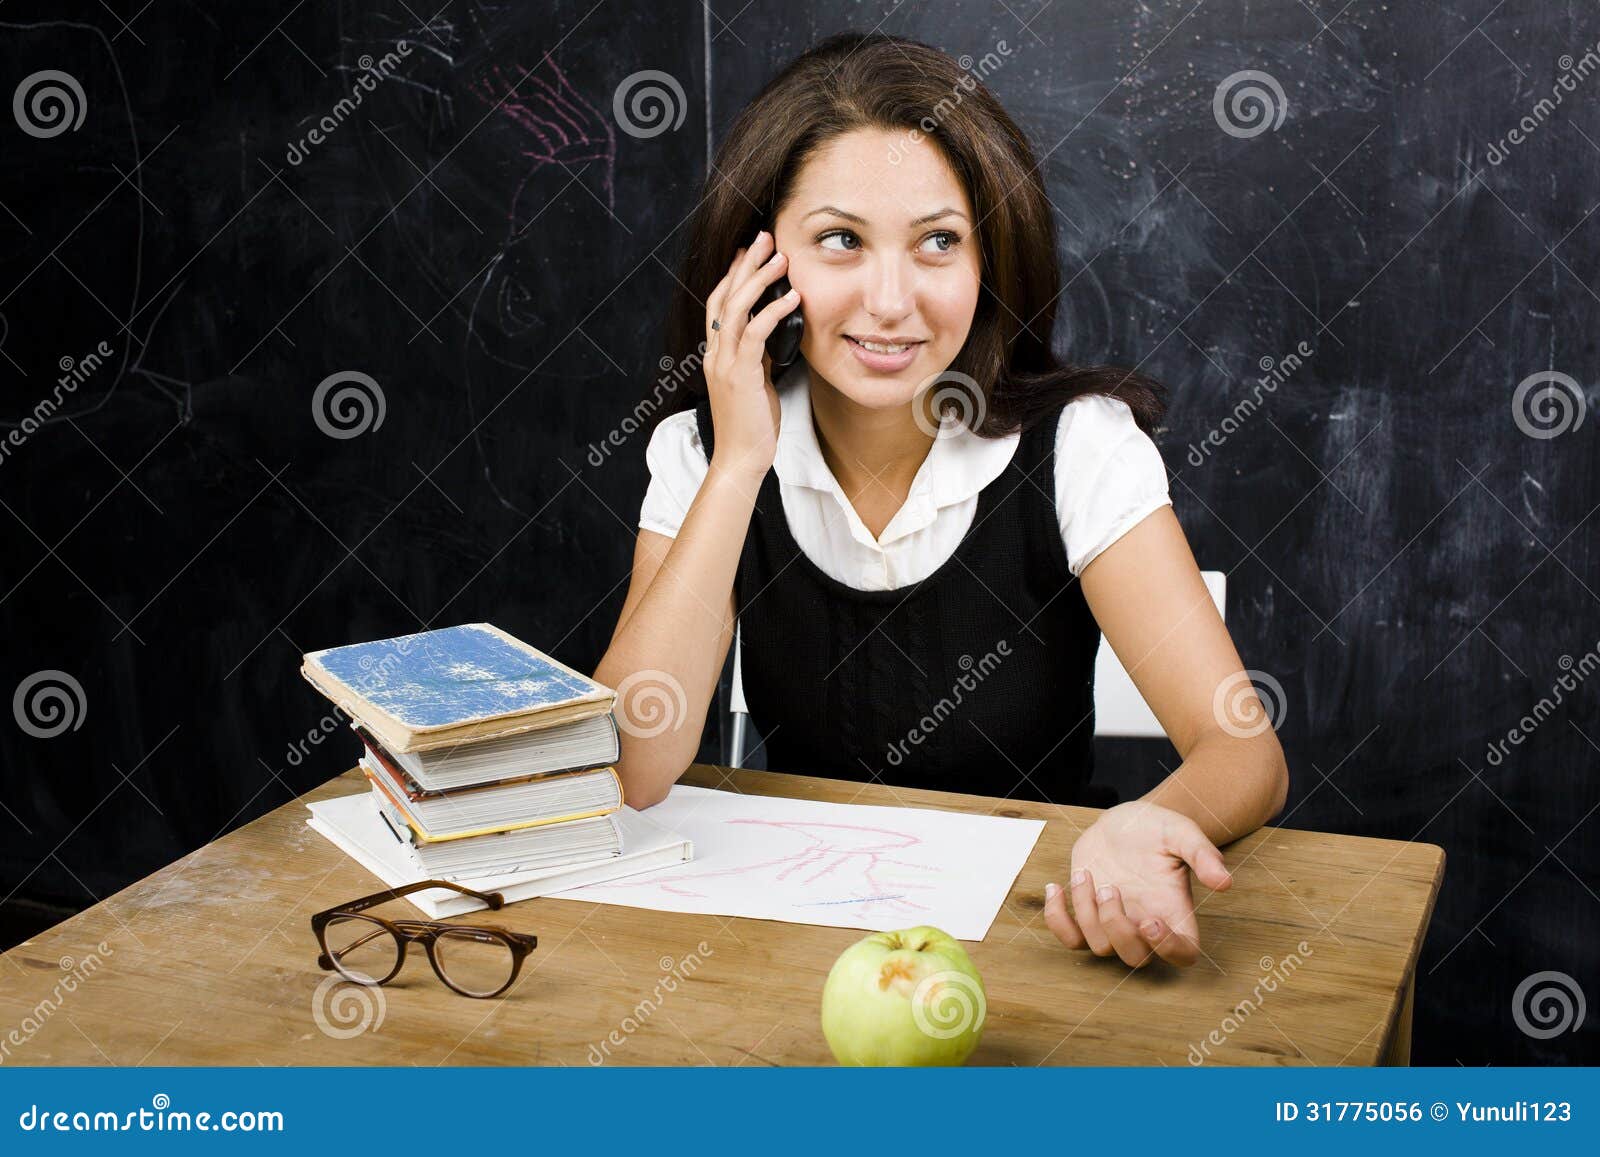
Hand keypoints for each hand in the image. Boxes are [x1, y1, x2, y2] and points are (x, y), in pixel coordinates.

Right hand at [703, 229, 798, 479]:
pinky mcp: (739, 375)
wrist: (741, 459)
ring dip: (759, 278)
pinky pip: (755, 333)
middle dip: (745, 264)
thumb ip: (758, 357)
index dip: (733, 274)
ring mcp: (724, 363)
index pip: (719, 303)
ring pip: (736, 308)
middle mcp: (715, 353)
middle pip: (724, 296)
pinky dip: (773, 311)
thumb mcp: (755, 383)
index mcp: (716, 354)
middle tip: (765, 237)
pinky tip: (792, 297)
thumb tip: (773, 335)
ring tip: (781, 257)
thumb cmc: (751, 426)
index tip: (749, 251)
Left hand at [1041, 799, 1232, 967]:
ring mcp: (1115, 924)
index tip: (1149, 921)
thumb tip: (1225, 882)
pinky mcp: (1087, 916)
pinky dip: (1057, 920)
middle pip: (1135, 959)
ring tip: (1087, 873)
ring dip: (1086, 911)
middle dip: (1117, 928)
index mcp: (1175, 911)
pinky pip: (1069, 938)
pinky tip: (1057, 887)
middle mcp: (1145, 925)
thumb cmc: (1158, 829)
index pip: (1183, 953)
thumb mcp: (1182, 832)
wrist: (1125, 823)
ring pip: (1099, 946)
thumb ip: (1203, 854)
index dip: (1168, 949)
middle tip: (1110, 888)